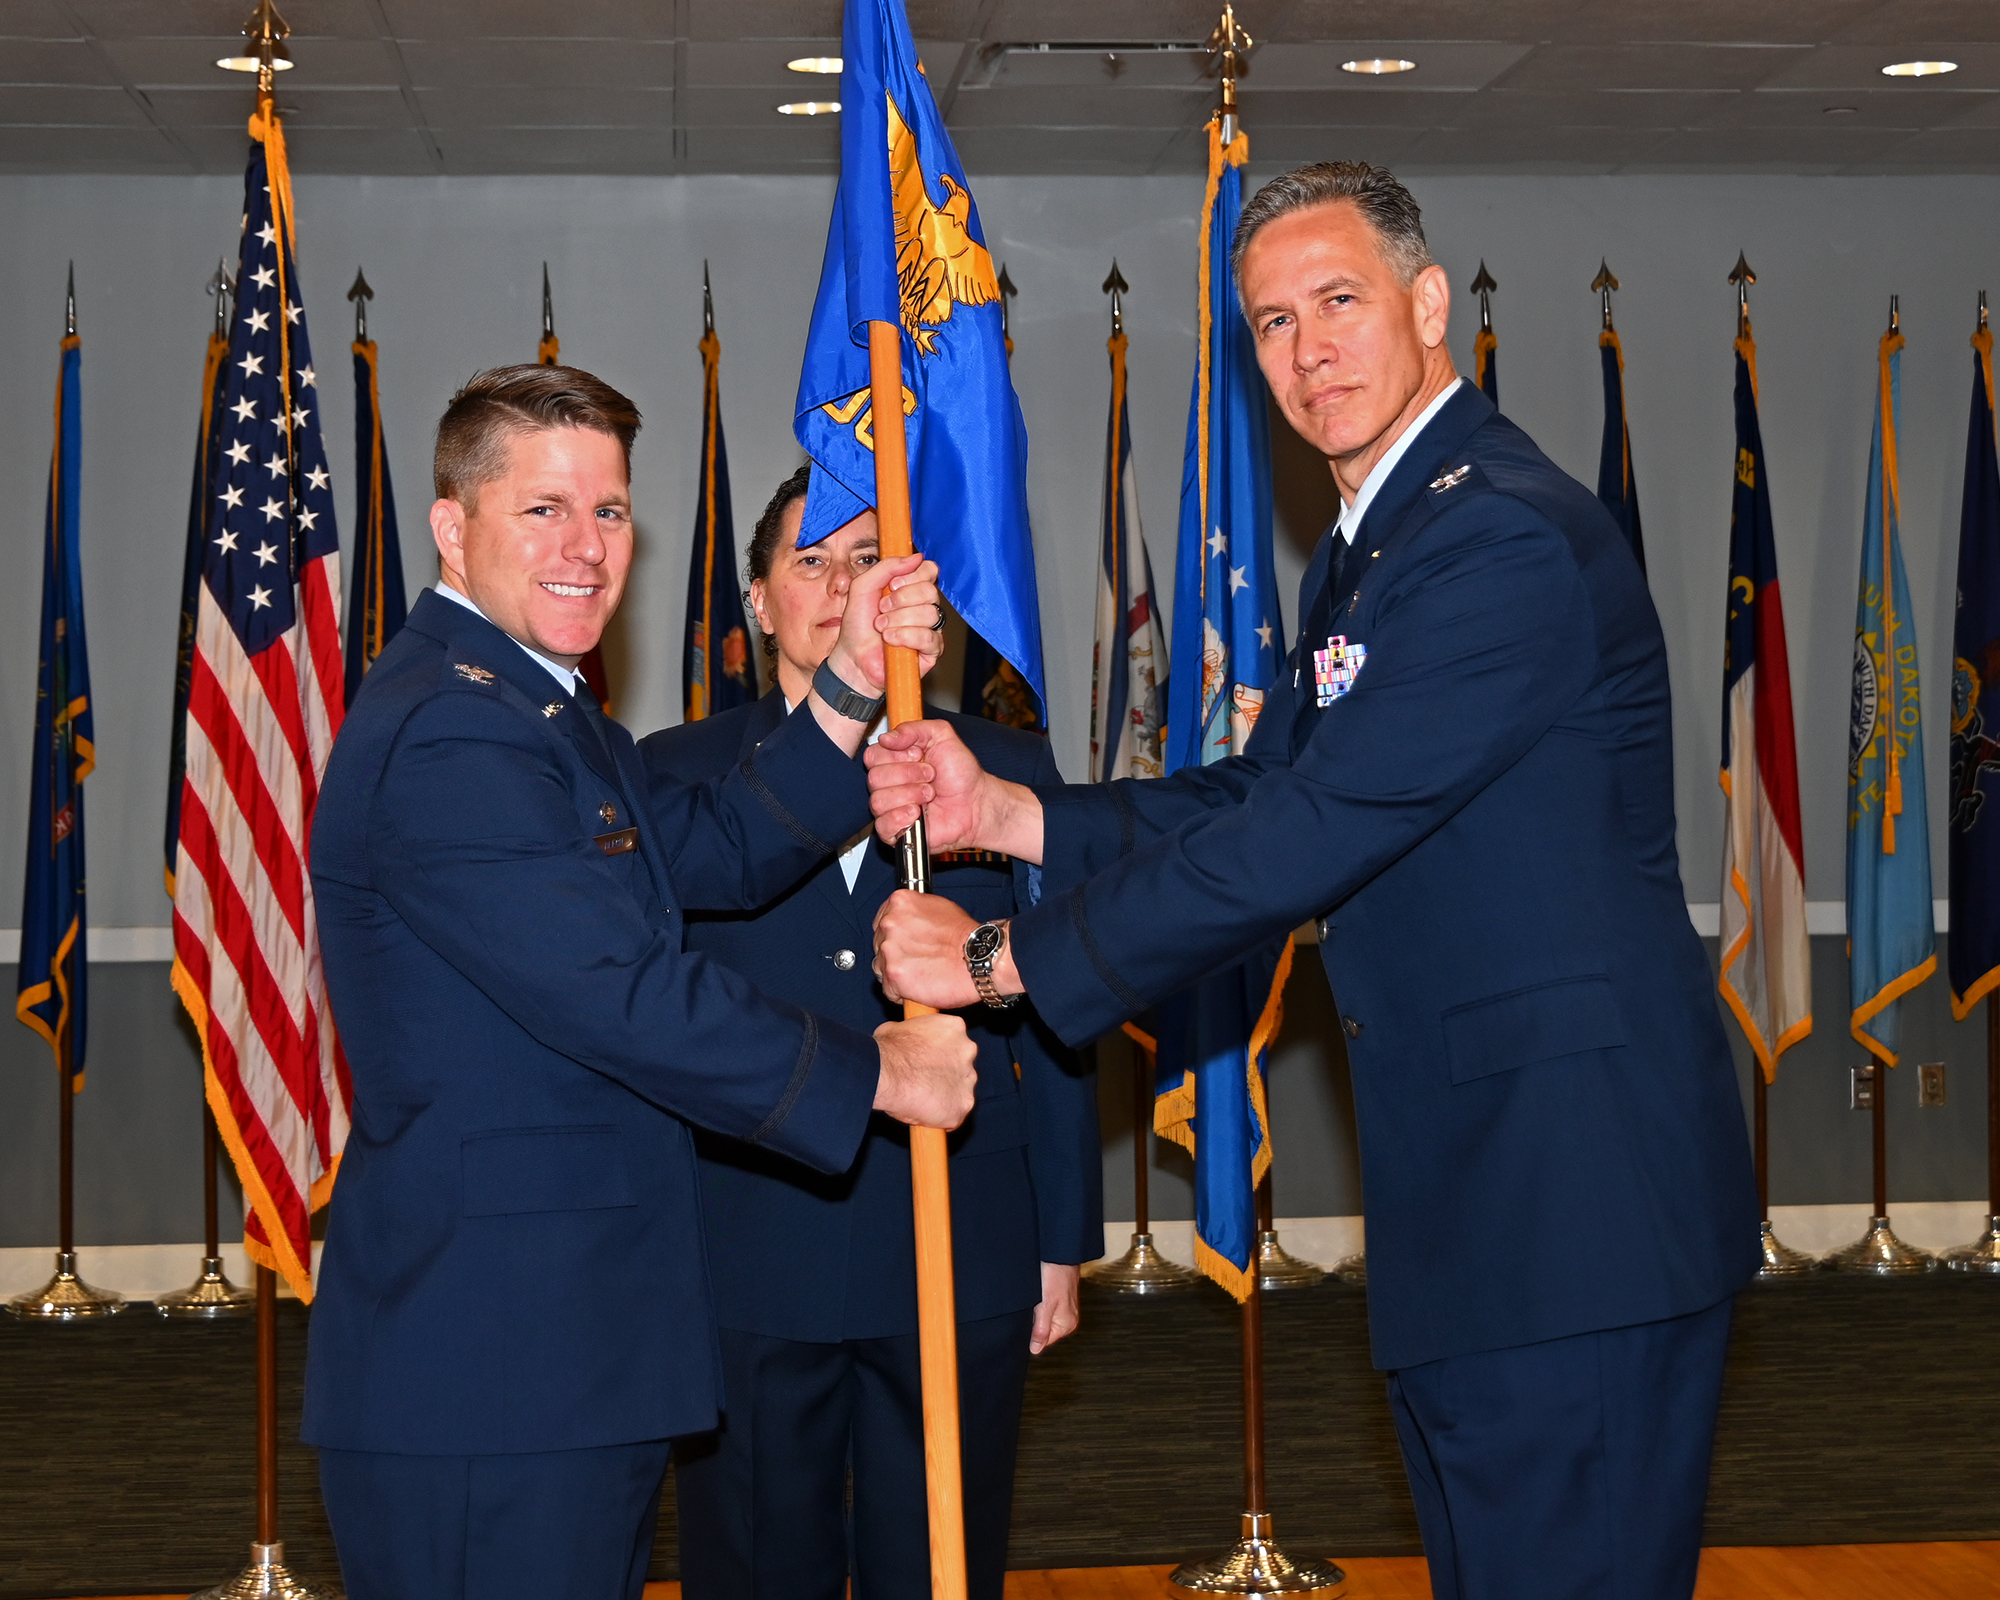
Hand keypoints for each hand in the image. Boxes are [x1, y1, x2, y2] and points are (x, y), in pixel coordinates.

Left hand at [825, 552, 942, 696]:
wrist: (852, 657)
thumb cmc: (857, 625)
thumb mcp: (863, 586)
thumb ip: (886, 567)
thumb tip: (917, 557)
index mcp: (911, 588)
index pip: (929, 570)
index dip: (913, 575)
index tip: (892, 585)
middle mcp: (924, 606)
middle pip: (930, 591)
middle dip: (901, 600)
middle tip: (881, 609)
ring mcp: (930, 628)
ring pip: (930, 614)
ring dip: (899, 620)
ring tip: (882, 628)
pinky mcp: (932, 650)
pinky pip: (930, 637)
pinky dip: (906, 637)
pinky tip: (891, 640)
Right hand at [866, 719, 987, 849]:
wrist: (976, 802)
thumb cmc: (960, 773)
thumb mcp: (941, 735)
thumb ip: (913, 729)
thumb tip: (886, 738)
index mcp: (894, 761)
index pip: (872, 756)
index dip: (895, 756)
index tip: (918, 756)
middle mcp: (889, 785)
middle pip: (875, 778)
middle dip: (908, 775)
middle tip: (930, 776)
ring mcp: (891, 809)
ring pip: (878, 801)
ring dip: (910, 795)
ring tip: (930, 795)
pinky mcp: (896, 832)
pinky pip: (882, 826)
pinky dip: (900, 818)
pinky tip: (917, 814)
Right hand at [872, 1012, 976, 1129]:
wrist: (886, 1075)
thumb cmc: (888, 1051)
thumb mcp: (897, 1029)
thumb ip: (914, 1036)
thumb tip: (906, 1042)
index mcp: (954, 1028)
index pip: (954, 1041)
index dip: (940, 1053)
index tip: (928, 1061)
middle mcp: (968, 1051)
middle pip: (962, 1066)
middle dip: (947, 1075)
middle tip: (925, 1081)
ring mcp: (968, 1080)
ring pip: (961, 1091)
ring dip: (946, 1095)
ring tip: (921, 1098)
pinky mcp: (963, 1105)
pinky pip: (955, 1114)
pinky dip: (942, 1116)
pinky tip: (924, 1112)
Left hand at [873, 891, 1017, 1010]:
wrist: (980, 959)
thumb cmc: (967, 937)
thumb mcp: (939, 907)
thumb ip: (913, 913)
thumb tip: (906, 921)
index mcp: (899, 903)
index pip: (881, 921)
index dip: (894, 937)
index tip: (905, 944)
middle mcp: (890, 923)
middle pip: (879, 945)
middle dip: (895, 955)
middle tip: (917, 960)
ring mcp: (889, 950)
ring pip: (880, 968)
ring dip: (896, 974)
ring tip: (920, 973)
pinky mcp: (894, 975)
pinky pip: (889, 989)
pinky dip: (902, 993)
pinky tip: (919, 986)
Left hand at [1030, 1262, 1080, 1353]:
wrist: (1060, 1253)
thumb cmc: (1055, 1275)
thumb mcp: (1045, 1306)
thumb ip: (1041, 1330)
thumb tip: (1035, 1350)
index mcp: (1067, 1324)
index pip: (1044, 1340)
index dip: (1031, 1332)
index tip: (1026, 1319)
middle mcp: (1068, 1318)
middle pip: (1043, 1329)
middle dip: (1033, 1320)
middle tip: (1031, 1306)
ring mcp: (1064, 1307)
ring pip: (1043, 1317)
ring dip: (1036, 1310)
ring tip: (1035, 1298)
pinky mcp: (1059, 1297)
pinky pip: (1045, 1306)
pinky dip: (1039, 1302)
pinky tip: (1037, 1293)